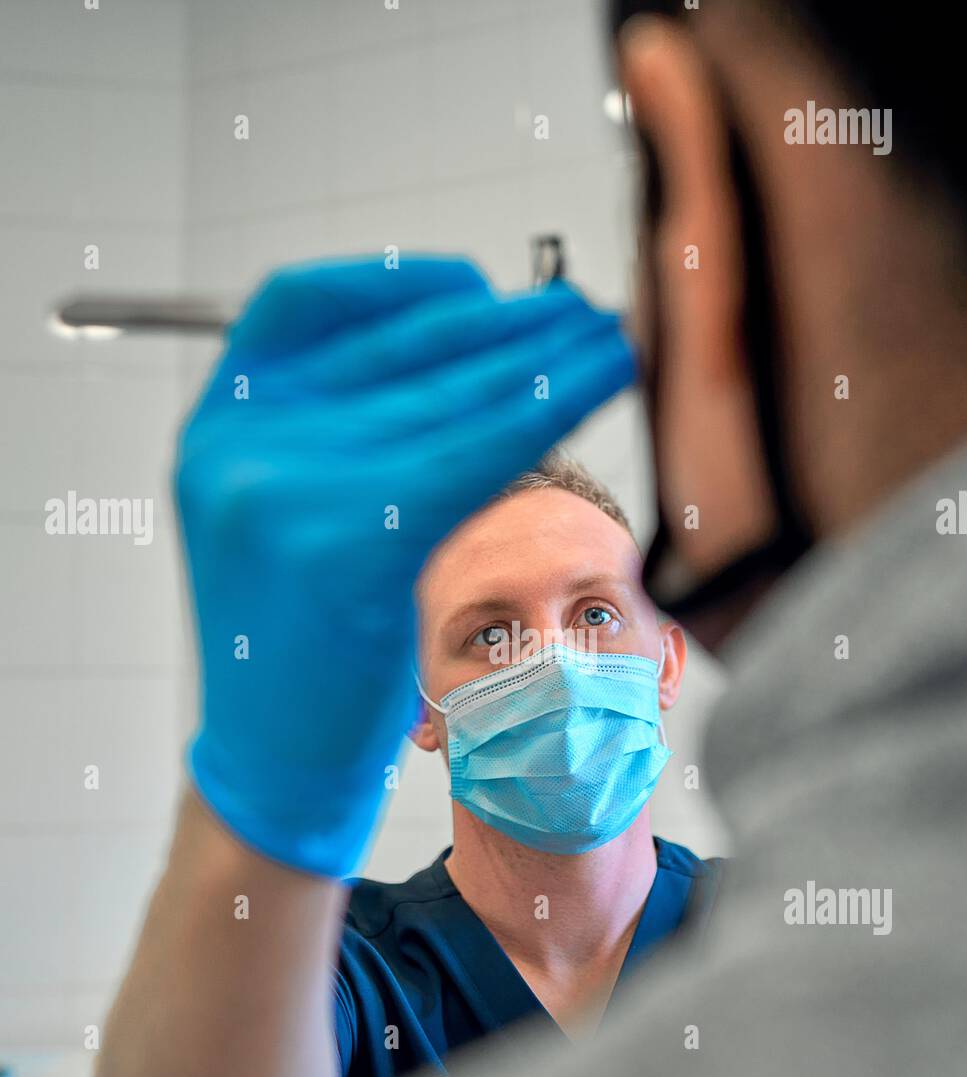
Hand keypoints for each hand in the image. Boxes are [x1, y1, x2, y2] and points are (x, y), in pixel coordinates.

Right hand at [175, 256, 635, 876]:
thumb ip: (345, 435)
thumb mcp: (293, 517)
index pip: (301, 304)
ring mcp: (279, 495)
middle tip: (584, 309)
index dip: (396, 285)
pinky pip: (470, 456)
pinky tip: (600, 383)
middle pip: (396, 348)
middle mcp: (235, 447)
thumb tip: (472, 354)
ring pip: (445, 400)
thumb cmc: (302, 648)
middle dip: (504, 324)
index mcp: (215, 428)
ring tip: (614, 338)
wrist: (274, 765)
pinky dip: (544, 411)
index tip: (482, 288)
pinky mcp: (342, 549)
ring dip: (544, 360)